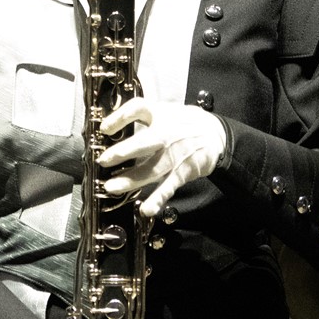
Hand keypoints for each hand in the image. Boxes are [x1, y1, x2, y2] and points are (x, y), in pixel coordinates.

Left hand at [97, 98, 226, 216]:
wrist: (215, 135)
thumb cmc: (182, 122)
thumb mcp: (162, 110)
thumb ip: (139, 115)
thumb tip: (106, 124)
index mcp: (159, 115)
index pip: (138, 109)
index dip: (120, 117)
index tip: (104, 128)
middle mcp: (166, 134)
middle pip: (145, 142)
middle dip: (124, 151)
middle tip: (104, 160)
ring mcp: (174, 155)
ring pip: (152, 169)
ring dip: (132, 180)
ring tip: (112, 187)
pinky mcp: (182, 172)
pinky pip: (168, 187)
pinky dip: (158, 199)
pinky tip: (146, 209)